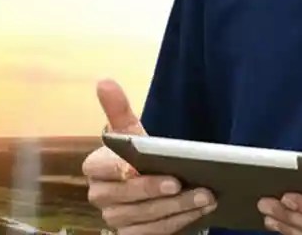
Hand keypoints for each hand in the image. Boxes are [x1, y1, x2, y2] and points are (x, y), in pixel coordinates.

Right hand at [82, 78, 216, 233]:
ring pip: (146, 216)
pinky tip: (200, 210)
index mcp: (95, 169)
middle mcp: (100, 197)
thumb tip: (104, 80)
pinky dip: (179, 221)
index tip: (138, 168)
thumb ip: (118, 110)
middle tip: (185, 182)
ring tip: (206, 195)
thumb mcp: (133, 132)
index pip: (103, 169)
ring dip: (178, 207)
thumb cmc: (141, 156)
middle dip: (157, 191)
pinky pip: (156, 232)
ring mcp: (115, 220)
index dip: (120, 170)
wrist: (151, 188)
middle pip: (128, 196)